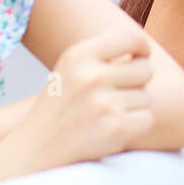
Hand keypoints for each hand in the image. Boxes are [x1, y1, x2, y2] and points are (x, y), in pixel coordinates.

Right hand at [15, 25, 156, 170]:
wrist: (36, 147)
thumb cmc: (61, 104)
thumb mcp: (71, 67)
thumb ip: (104, 53)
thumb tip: (145, 47)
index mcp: (79, 55)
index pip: (130, 37)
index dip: (142, 47)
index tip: (141, 56)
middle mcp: (91, 77)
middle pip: (145, 69)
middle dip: (137, 83)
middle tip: (116, 95)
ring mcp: (103, 104)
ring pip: (146, 97)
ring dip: (134, 107)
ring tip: (107, 114)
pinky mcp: (115, 128)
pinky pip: (147, 118)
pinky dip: (136, 126)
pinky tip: (113, 128)